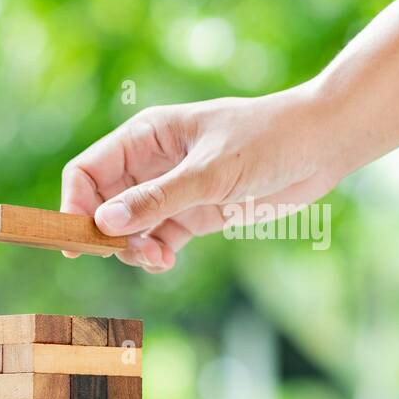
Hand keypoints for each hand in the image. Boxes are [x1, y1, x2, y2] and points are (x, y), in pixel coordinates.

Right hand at [59, 85, 344, 272]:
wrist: (323, 145)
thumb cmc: (267, 140)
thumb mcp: (209, 172)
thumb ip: (156, 200)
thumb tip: (104, 223)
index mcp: (145, 137)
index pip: (87, 171)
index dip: (75, 204)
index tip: (79, 237)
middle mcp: (150, 164)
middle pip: (101, 204)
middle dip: (104, 234)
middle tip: (118, 254)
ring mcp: (171, 191)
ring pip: (128, 229)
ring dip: (132, 249)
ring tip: (155, 259)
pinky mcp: (193, 214)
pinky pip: (156, 240)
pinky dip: (154, 255)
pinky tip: (165, 261)